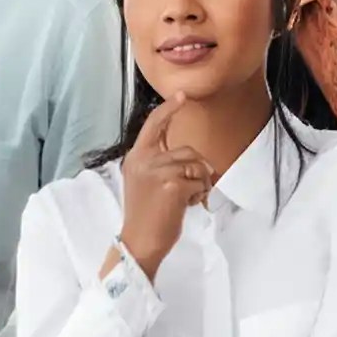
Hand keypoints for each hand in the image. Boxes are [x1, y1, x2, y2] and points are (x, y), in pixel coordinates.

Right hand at [118, 92, 212, 279]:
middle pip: (187, 150)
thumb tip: (199, 162)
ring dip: (200, 184)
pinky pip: (199, 182)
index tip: (182, 95)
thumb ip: (163, 165)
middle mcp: (143, 160)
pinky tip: (185, 206)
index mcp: (136, 157)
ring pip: (196, 166)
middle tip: (191, 190)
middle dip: (197, 170)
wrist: (139, 241)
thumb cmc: (146, 215)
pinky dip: (199, 196)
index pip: (153, 126)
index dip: (169, 109)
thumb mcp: (147, 182)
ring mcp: (157, 171)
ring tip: (186, 200)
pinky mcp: (171, 185)